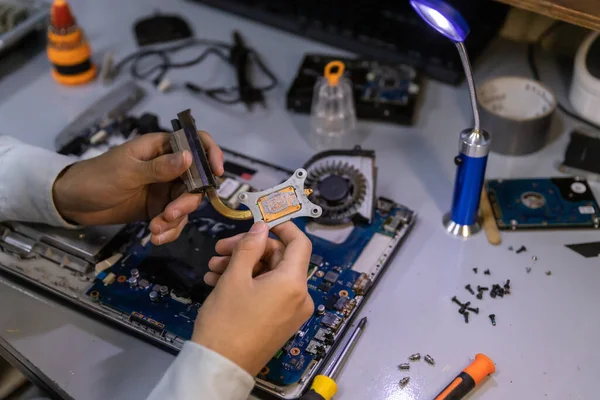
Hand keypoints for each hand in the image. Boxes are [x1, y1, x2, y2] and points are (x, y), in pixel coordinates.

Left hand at [53, 132, 223, 244]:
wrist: (74, 203)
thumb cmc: (98, 177)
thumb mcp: (128, 171)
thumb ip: (160, 167)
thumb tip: (190, 158)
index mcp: (162, 148)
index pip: (196, 143)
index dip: (211, 154)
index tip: (216, 173)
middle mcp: (169, 167)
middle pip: (197, 181)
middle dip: (187, 202)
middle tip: (170, 214)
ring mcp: (165, 189)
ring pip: (188, 204)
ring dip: (176, 220)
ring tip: (156, 229)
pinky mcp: (159, 209)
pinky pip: (175, 220)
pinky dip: (169, 230)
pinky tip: (155, 237)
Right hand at [193, 221, 313, 375]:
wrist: (220, 366)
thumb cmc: (227, 321)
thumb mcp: (234, 277)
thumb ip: (249, 246)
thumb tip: (263, 227)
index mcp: (294, 283)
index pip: (299, 242)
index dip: (281, 227)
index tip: (260, 220)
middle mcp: (300, 296)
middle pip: (280, 258)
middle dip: (249, 249)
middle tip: (220, 249)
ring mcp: (292, 311)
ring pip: (270, 275)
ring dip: (243, 266)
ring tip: (213, 268)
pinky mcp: (281, 321)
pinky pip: (269, 292)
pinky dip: (248, 283)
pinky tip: (219, 282)